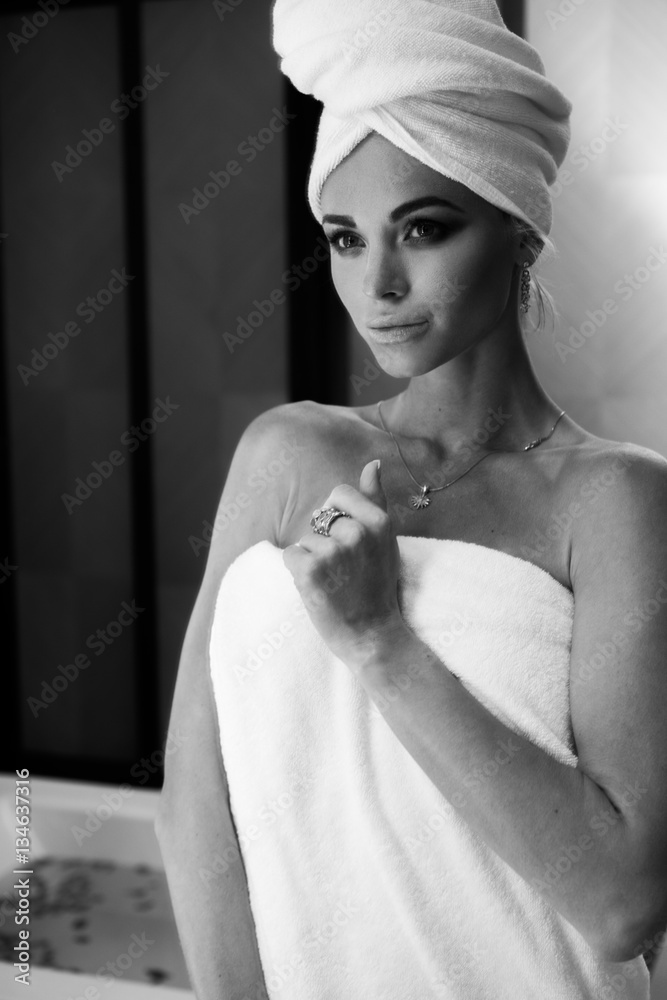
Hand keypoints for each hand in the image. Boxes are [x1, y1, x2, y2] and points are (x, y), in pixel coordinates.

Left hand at [282, 459, 407, 669]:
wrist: (372, 635)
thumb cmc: (378, 586)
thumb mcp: (386, 540)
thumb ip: (376, 500)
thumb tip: (373, 463)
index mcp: (379, 522)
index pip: (339, 494)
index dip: (337, 517)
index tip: (350, 544)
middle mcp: (357, 532)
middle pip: (320, 518)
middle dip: (325, 540)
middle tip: (345, 570)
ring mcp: (333, 552)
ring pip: (305, 539)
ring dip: (312, 559)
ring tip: (334, 582)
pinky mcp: (310, 571)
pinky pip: (291, 556)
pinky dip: (298, 573)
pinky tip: (319, 589)